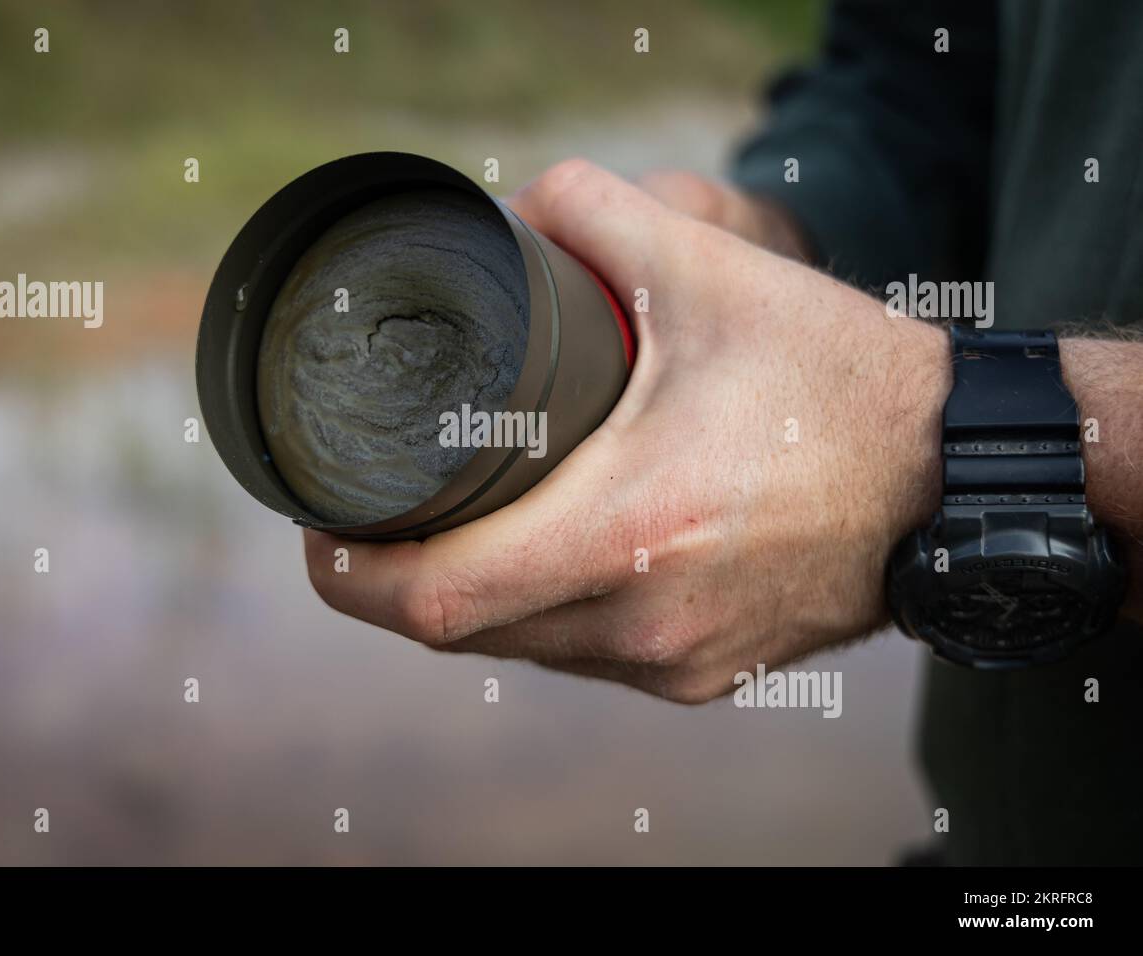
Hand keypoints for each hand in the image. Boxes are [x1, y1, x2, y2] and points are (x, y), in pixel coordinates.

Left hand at [304, 159, 949, 702]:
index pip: (439, 600)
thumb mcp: (715, 271)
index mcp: (630, 532)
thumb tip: (517, 207)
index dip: (355, 575)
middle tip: (373, 519)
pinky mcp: (706, 679)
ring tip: (457, 529)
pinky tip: (552, 561)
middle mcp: (644, 622)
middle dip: (400, 582)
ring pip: (525, 649)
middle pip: (465, 632)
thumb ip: (599, 213)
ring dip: (474, 600)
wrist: (951, 477)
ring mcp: (676, 665)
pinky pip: (585, 659)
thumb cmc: (839, 381)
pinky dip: (545, 615)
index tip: (321, 534)